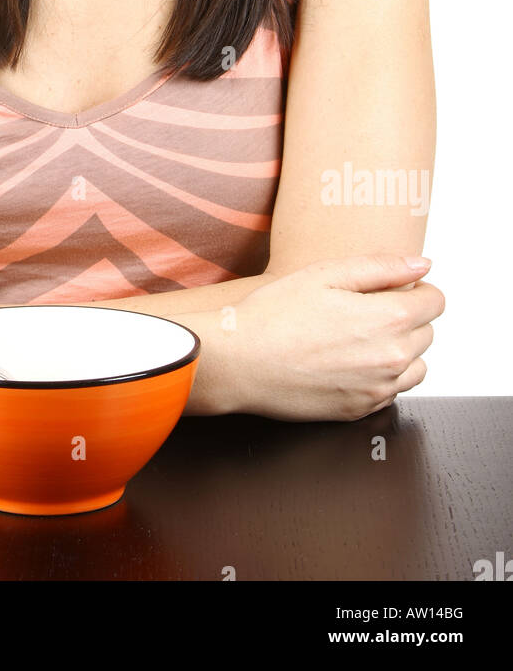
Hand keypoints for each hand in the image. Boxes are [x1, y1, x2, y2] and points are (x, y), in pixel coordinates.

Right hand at [211, 255, 444, 421]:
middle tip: (363, 309)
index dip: (416, 288)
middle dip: (405, 316)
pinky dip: (381, 375)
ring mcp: (378, 389)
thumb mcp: (326, 274)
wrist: (240, 363)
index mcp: (389, 319)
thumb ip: (382, 267)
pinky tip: (347, 361)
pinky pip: (392, 391)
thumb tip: (422, 265)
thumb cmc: (274, 315)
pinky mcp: (361, 410)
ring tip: (358, 337)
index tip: (394, 287)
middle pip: (427, 332)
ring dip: (400, 349)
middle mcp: (392, 359)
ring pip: (416, 365)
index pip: (436, 302)